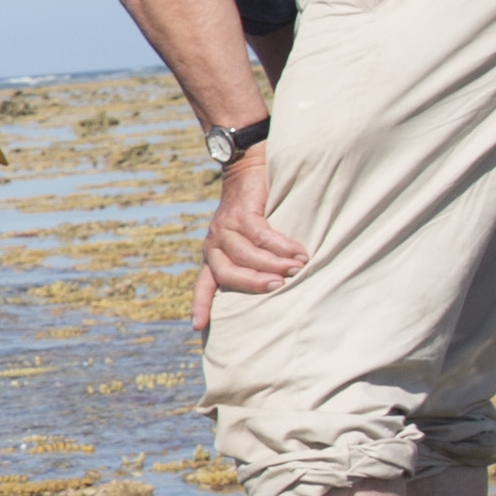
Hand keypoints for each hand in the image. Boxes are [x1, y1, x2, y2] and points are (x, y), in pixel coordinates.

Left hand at [188, 151, 307, 333]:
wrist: (247, 169)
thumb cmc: (252, 212)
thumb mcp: (245, 240)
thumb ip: (251, 262)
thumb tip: (274, 289)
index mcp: (213, 254)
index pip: (203, 283)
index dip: (201, 304)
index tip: (198, 327)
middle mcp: (214, 243)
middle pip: (226, 273)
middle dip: (252, 284)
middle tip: (277, 288)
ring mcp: (226, 227)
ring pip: (246, 254)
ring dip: (273, 264)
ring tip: (296, 269)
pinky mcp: (243, 211)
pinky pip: (260, 234)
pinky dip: (280, 245)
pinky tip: (297, 251)